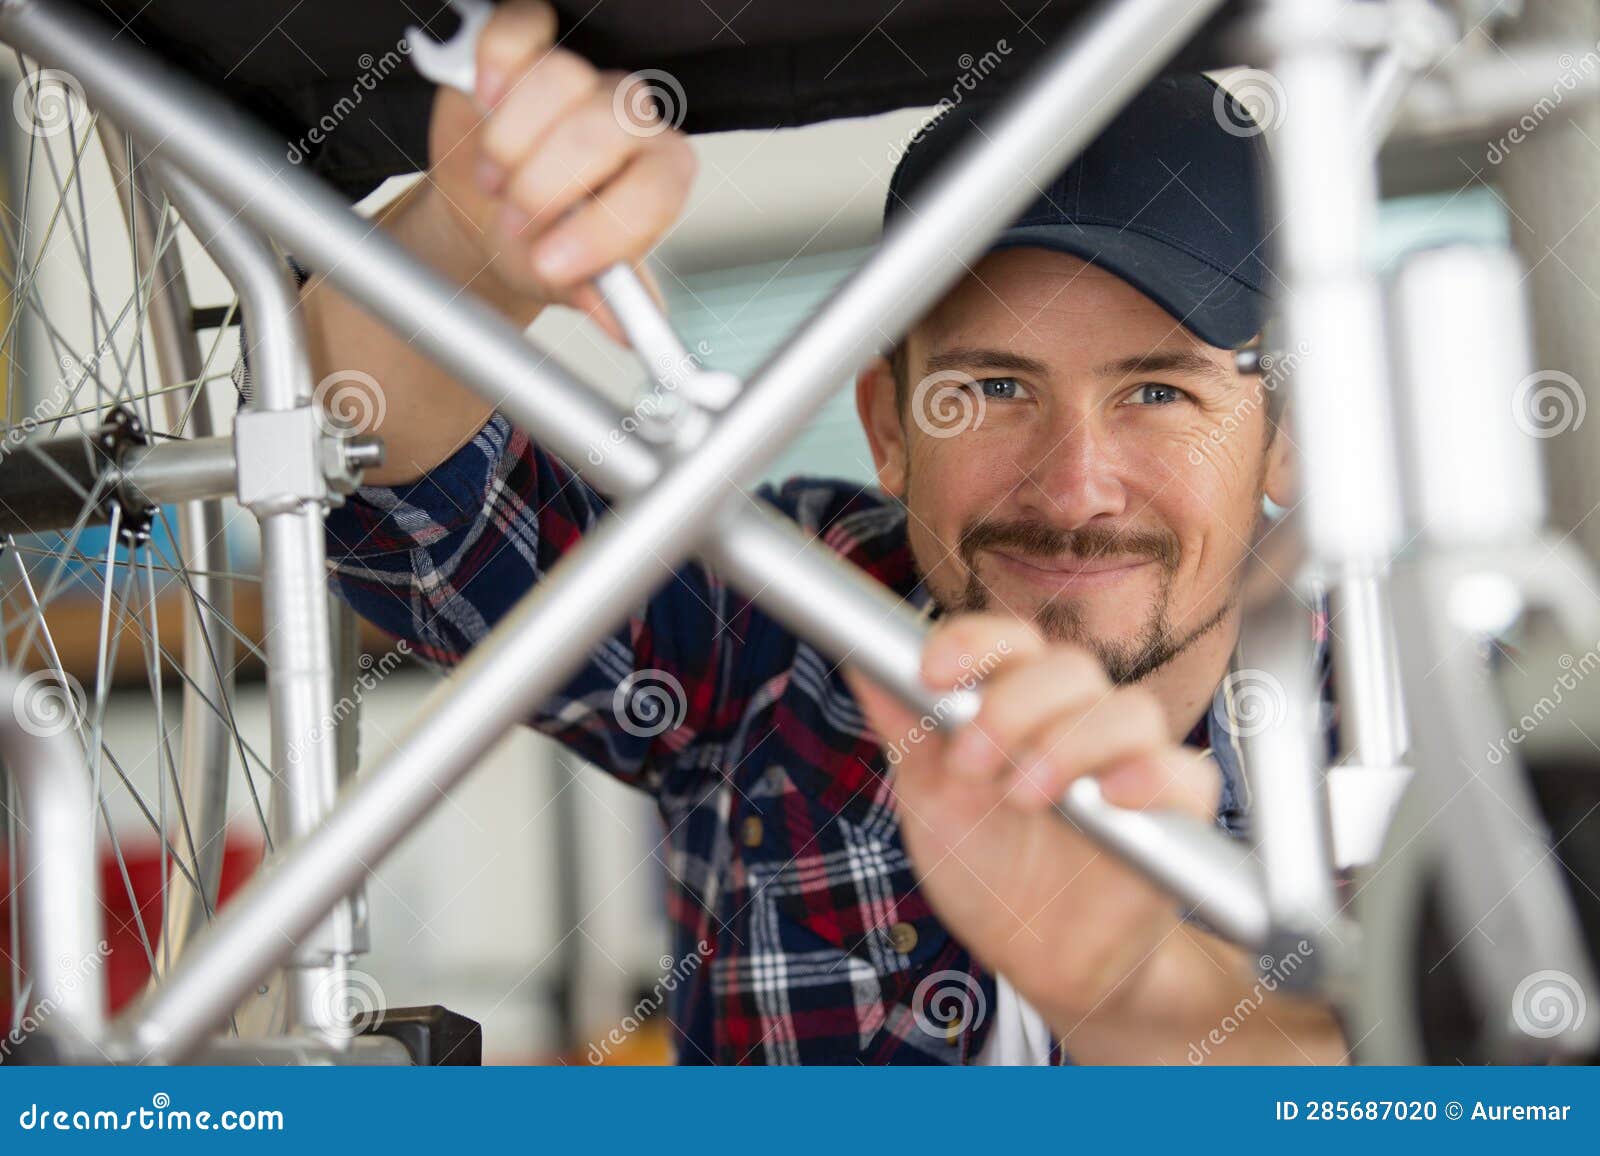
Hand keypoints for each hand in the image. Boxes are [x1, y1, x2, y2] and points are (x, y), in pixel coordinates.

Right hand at [421, 0, 694, 337]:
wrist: (483, 218)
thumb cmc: (538, 244)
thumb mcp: (568, 281)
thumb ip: (601, 297)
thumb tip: (627, 331)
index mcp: (657, 178)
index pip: (656, 188)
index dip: (605, 229)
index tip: (555, 263)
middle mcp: (630, 122)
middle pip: (606, 126)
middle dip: (546, 185)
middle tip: (515, 221)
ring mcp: (582, 79)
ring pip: (562, 79)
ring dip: (513, 139)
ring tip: (494, 178)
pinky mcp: (531, 45)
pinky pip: (525, 25)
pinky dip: (500, 59)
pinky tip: (485, 99)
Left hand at [844, 612, 1221, 1030]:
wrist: (1037, 958)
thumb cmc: (988, 869)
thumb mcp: (928, 798)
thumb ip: (904, 726)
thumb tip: (856, 655)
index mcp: (1020, 704)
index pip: (1011, 642)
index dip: (974, 643)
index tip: (933, 672)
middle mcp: (1078, 721)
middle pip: (1068, 667)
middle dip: (1013, 704)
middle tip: (972, 761)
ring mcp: (1131, 763)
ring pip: (1128, 709)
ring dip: (1071, 743)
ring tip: (1024, 796)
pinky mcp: (1175, 815)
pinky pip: (1186, 775)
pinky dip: (1150, 776)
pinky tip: (1110, 798)